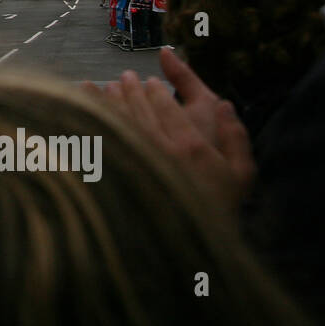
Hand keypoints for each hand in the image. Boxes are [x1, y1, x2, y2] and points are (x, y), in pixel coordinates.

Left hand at [95, 65, 253, 214]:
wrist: (186, 249)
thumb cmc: (216, 212)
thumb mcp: (241, 176)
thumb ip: (236, 138)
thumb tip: (226, 105)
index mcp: (189, 147)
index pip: (168, 107)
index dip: (157, 91)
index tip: (150, 81)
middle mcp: (159, 149)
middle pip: (141, 109)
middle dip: (132, 89)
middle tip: (126, 76)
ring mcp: (134, 161)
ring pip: (118, 119)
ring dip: (110, 98)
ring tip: (105, 85)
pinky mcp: (114, 173)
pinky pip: (101, 137)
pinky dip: (92, 118)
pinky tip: (83, 107)